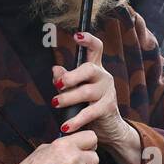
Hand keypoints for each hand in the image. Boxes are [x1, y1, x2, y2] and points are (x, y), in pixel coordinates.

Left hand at [54, 31, 141, 163]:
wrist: (107, 128)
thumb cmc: (87, 105)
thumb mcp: (74, 90)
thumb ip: (64, 80)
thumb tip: (55, 69)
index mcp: (94, 68)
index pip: (96, 48)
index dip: (88, 40)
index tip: (76, 35)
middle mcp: (103, 76)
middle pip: (89, 69)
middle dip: (72, 76)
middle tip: (58, 85)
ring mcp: (107, 91)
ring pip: (86, 92)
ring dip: (68, 98)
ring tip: (55, 104)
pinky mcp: (108, 108)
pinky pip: (90, 112)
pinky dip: (76, 120)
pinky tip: (66, 126)